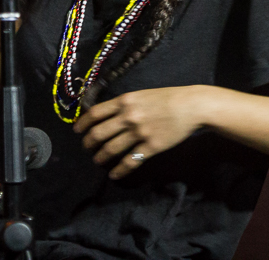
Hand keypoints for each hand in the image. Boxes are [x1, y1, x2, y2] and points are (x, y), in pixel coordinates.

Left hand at [74, 86, 204, 178]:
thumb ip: (125, 104)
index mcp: (125, 101)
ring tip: (98, 160)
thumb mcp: (142, 94)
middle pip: (99, 133)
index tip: (78, 131)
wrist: (191, 106)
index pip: (95, 113)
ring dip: (101, 157)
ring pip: (111, 149)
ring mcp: (139, 132)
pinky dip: (119, 170)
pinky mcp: (151, 146)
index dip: (83, 124)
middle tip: (87, 148)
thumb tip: (107, 115)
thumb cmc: (168, 98)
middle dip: (88, 143)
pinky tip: (115, 174)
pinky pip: (130, 161)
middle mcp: (129, 116)